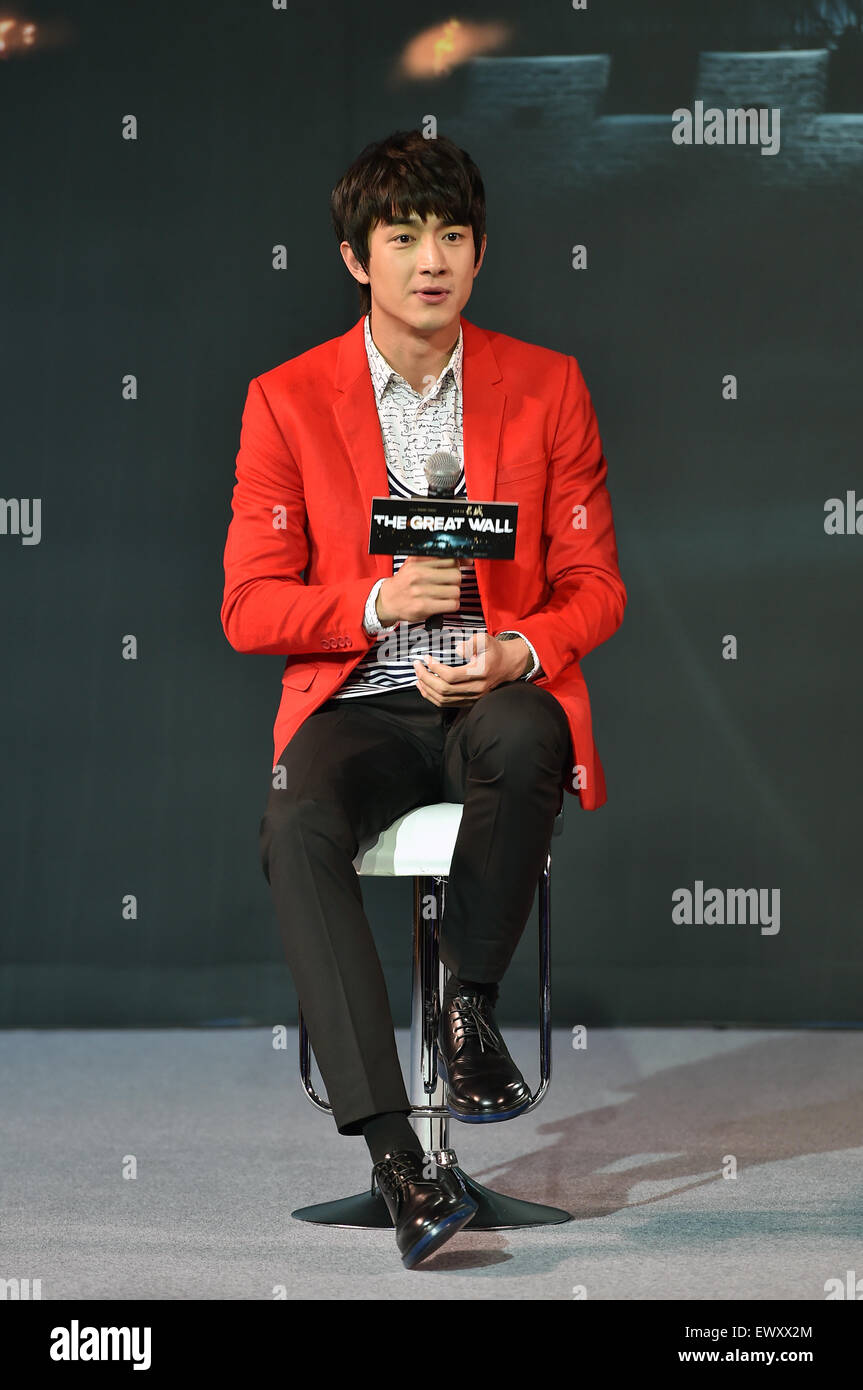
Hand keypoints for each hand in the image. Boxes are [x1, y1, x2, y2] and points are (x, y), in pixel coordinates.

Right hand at [376, 556, 466, 626]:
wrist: (386, 600)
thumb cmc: (403, 583)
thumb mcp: (414, 564)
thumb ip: (435, 559)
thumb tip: (463, 559)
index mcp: (418, 563)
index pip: (450, 560)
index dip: (456, 565)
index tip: (455, 570)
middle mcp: (419, 576)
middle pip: (456, 575)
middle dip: (456, 580)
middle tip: (449, 583)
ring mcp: (421, 592)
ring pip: (455, 591)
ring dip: (454, 594)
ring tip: (445, 594)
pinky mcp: (423, 607)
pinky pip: (452, 605)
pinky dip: (452, 605)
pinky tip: (444, 603)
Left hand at [413, 631, 529, 706]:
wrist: (507, 665)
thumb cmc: (494, 651)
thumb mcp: (485, 640)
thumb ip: (471, 643)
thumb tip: (457, 650)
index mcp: (480, 672)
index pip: (451, 676)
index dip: (435, 668)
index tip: (426, 658)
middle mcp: (477, 688)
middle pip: (444, 689)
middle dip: (426, 678)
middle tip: (417, 666)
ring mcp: (473, 697)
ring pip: (444, 699)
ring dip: (427, 689)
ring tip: (418, 677)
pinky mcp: (469, 701)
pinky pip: (447, 704)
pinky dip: (433, 697)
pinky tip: (425, 687)